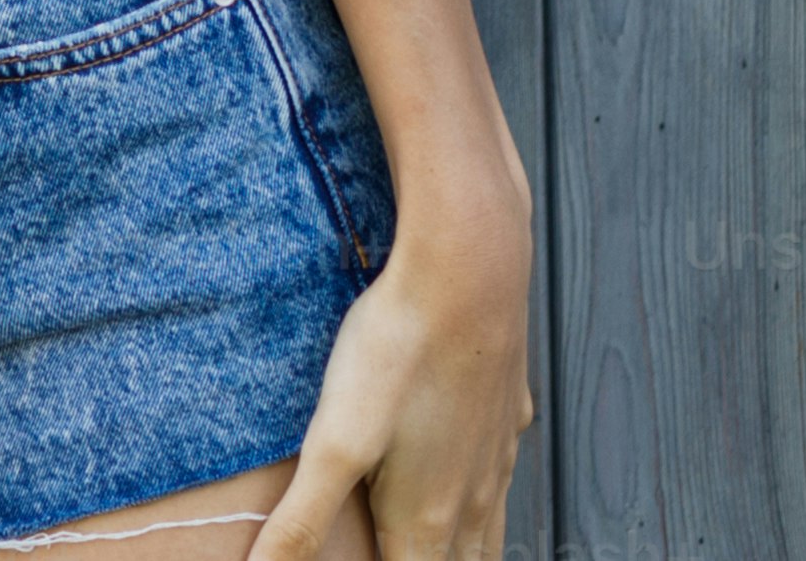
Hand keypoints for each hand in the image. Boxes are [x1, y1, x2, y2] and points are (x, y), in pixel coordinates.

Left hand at [242, 202, 532, 560]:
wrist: (468, 272)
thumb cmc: (398, 354)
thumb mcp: (334, 443)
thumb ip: (301, 522)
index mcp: (427, 520)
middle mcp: (472, 500)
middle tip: (392, 553)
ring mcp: (495, 458)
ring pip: (488, 533)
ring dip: (462, 553)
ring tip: (435, 551)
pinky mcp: (505, 416)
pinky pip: (498, 477)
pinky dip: (482, 502)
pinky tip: (466, 482)